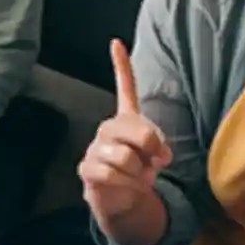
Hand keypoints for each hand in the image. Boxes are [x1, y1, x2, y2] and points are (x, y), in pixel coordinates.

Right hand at [79, 40, 171, 222]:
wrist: (123, 202)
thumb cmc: (139, 173)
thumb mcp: (155, 156)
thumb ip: (157, 146)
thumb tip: (156, 155)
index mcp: (126, 121)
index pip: (124, 89)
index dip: (121, 66)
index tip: (116, 42)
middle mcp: (108, 129)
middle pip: (136, 130)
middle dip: (153, 149)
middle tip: (157, 162)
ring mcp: (94, 148)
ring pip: (125, 156)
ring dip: (139, 173)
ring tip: (138, 177)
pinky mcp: (86, 169)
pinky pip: (112, 174)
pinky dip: (126, 184)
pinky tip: (126, 186)